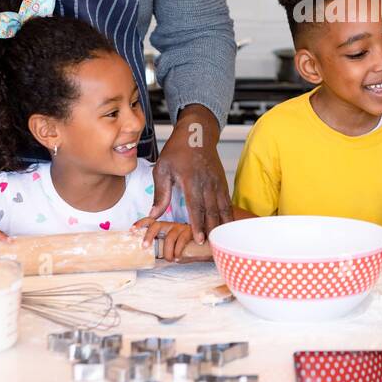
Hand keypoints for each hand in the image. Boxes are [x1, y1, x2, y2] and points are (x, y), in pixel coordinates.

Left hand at [133, 217, 208, 261]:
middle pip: (157, 225)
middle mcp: (174, 225)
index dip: (141, 224)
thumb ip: (167, 250)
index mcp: (168, 227)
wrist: (212, 247)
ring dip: (167, 251)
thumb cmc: (193, 250)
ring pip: (169, 237)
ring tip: (171, 259)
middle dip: (148, 236)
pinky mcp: (194, 231)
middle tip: (145, 247)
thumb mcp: (177, 250)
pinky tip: (180, 257)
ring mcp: (184, 227)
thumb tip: (155, 258)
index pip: (152, 221)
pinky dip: (178, 251)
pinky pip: (181, 241)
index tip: (131, 230)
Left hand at [149, 105, 230, 242]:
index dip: (198, 224)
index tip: (199, 239)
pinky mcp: (223, 182)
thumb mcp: (162, 169)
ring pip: (223, 208)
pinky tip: (227, 228)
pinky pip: (227, 202)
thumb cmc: (177, 151)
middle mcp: (207, 182)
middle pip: (212, 210)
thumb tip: (153, 214)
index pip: (196, 206)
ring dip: (222, 225)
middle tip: (211, 247)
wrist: (197, 134)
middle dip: (212, 230)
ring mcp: (217, 182)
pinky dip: (228, 216)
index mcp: (191, 179)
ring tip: (222, 242)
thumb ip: (160, 194)